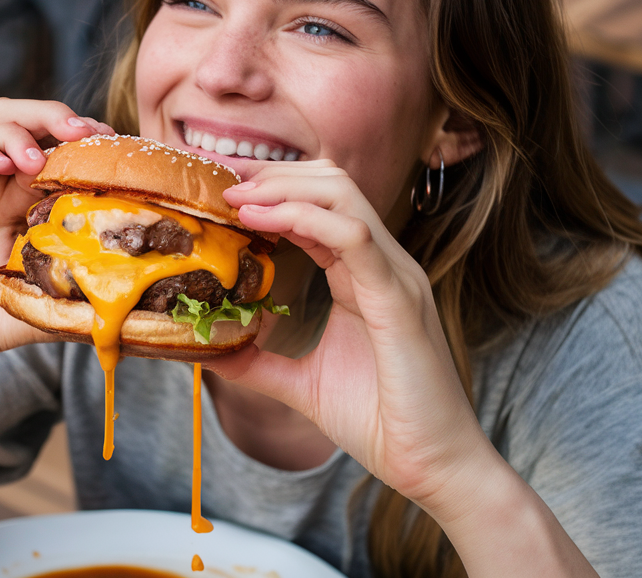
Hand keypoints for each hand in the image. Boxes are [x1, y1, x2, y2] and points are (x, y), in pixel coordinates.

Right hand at [0, 99, 111, 375]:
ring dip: (20, 131)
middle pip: (25, 123)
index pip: (55, 155)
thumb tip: (125, 314)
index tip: (116, 150)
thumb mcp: (23, 316)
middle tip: (87, 134)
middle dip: (58, 119)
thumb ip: (67, 308)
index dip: (85, 146)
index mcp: (14, 206)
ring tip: (38, 158)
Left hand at [215, 160, 493, 520]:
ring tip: (237, 199)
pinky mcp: (399, 299)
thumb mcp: (302, 383)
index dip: (271, 189)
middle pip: (331, 184)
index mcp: (365, 275)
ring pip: (343, 196)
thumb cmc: (381, 422)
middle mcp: (383, 264)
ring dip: (283, 188)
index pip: (320, 206)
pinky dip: (305, 218)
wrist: (432, 467)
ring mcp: (396, 276)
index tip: (221, 191)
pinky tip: (264, 221)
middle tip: (222, 184)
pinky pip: (354, 237)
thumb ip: (259, 361)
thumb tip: (209, 352)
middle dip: (273, 175)